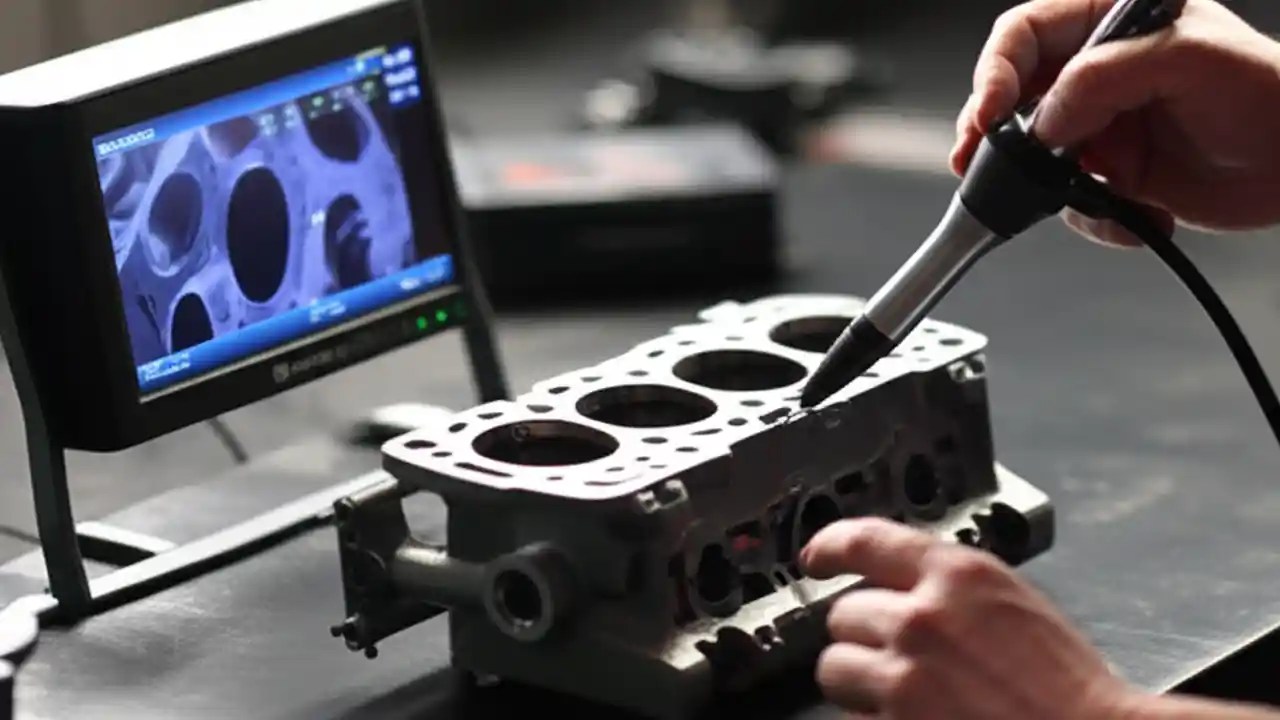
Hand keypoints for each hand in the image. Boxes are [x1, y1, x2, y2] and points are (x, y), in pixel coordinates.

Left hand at [799, 518, 1128, 719]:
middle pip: (843, 614)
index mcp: (957, 577)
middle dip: (862, 635)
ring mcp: (904, 680)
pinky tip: (910, 719)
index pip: (864, 540)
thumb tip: (906, 587)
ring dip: (857, 681)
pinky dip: (874, 719)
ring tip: (899, 694)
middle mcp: (921, 621)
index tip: (817, 557)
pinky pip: (854, 718)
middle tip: (893, 656)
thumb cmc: (1069, 690)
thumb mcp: (1013, 605)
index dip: (829, 546)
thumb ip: (954, 589)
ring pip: (835, 668)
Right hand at [951, 0, 1279, 246]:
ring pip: (1032, 155)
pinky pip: (1068, 199)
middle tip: (980, 160)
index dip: (996, 72)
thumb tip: (1044, 120)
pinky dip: (1091, 217)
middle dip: (997, 134)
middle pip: (1013, 96)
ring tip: (1071, 195)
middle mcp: (1099, 72)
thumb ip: (1103, 78)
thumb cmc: (1271, 97)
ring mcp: (1102, 125)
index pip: (1026, 34)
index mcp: (1112, 22)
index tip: (989, 114)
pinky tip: (1130, 213)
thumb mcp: (1187, 60)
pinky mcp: (1112, 173)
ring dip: (1042, 184)